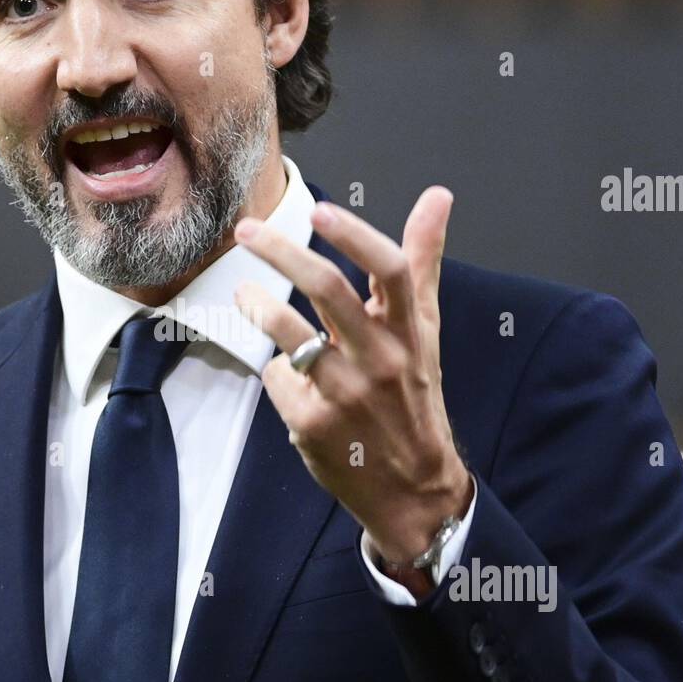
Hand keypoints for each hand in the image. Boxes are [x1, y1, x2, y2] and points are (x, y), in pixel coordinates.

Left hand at [233, 186, 472, 565]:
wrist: (414, 486)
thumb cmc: (413, 394)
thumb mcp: (424, 330)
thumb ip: (423, 261)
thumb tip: (438, 195)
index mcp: (410, 331)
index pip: (391, 271)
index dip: (355, 236)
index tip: (320, 209)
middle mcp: (382, 359)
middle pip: (329, 290)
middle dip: (282, 252)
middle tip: (247, 230)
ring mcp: (348, 394)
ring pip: (291, 335)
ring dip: (258, 305)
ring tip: (243, 291)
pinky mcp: (315, 425)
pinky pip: (279, 378)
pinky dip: (275, 368)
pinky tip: (283, 371)